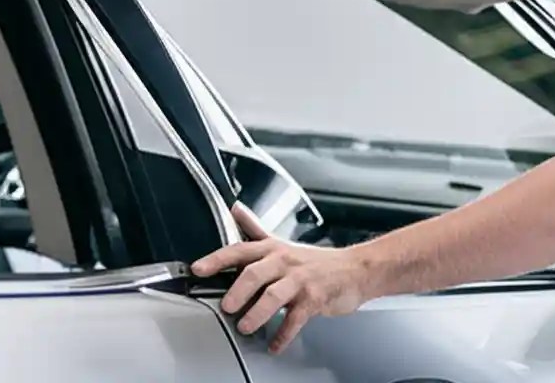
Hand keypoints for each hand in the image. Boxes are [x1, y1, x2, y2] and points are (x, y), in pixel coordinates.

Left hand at [192, 203, 373, 353]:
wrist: (355, 269)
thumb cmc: (315, 261)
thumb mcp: (282, 243)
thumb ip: (255, 229)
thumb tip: (235, 209)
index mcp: (273, 249)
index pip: (241, 250)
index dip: (218, 259)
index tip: (198, 269)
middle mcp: (284, 262)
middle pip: (256, 272)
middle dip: (239, 290)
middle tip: (227, 306)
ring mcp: (301, 280)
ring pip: (275, 295)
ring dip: (258, 313)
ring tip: (246, 326)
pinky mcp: (315, 299)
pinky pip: (297, 318)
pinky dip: (285, 333)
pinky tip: (276, 343)